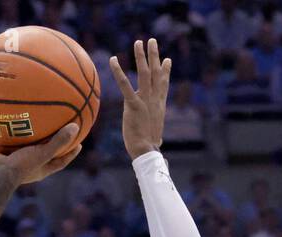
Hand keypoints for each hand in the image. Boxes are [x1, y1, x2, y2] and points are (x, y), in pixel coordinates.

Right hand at [0, 123, 81, 185]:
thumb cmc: (22, 166)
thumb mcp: (43, 153)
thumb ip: (58, 142)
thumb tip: (76, 127)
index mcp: (43, 169)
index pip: (61, 162)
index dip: (71, 154)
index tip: (79, 144)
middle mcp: (32, 167)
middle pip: (47, 155)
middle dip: (53, 145)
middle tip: (61, 131)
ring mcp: (18, 163)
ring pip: (29, 149)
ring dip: (33, 139)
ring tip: (38, 124)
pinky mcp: (6, 157)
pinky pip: (13, 144)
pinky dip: (15, 135)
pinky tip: (15, 122)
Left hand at [109, 38, 171, 159]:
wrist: (147, 150)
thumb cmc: (148, 145)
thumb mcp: (153, 131)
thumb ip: (153, 125)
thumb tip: (157, 134)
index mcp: (159, 104)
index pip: (164, 84)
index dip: (165, 71)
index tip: (167, 59)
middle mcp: (154, 99)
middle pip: (156, 73)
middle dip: (154, 55)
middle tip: (152, 41)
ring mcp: (145, 100)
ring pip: (145, 73)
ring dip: (141, 56)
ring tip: (138, 42)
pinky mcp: (134, 105)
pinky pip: (125, 85)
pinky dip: (119, 72)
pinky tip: (114, 60)